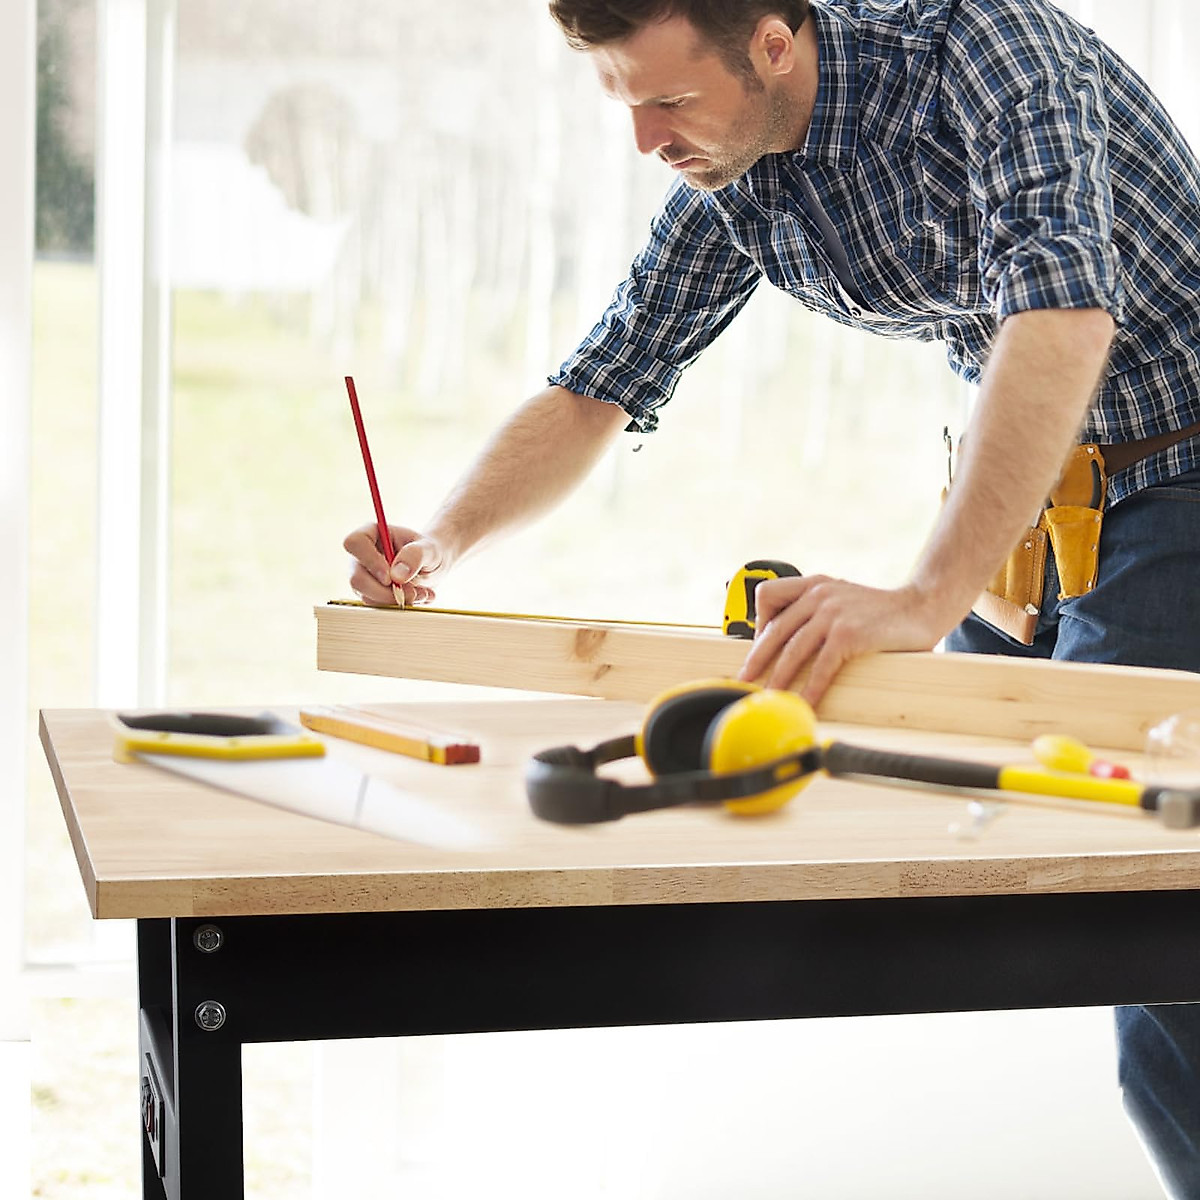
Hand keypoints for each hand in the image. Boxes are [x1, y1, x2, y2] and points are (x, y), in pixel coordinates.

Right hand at [343, 523, 443, 606]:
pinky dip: (398, 606)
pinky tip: (417, 598)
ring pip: (366, 596)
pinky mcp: (370, 594)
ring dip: (396, 601)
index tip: (390, 577)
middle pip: (357, 578)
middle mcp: (361, 556)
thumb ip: (415, 556)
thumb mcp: (429, 549)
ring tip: (422, 593)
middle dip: (385, 592)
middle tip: (412, 593)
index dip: (370, 562)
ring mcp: (363, 576)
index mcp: (371, 533)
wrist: (431, 565)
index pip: (355, 543)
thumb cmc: (428, 551)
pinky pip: (377, 606)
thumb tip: (397, 576)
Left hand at [737, 575, 948, 706]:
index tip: (759, 648)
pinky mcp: (849, 634)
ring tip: (769, 697)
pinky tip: (806, 703)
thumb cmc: (881, 610)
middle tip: (745, 680)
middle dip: (757, 659)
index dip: (759, 623)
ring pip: (793, 650)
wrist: (922, 606)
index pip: (769, 595)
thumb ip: (818, 609)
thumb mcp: (842, 597)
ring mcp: (834, 613)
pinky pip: (821, 666)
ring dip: (778, 679)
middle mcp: (819, 594)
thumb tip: (791, 642)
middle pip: (775, 630)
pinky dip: (810, 688)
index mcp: (814, 584)